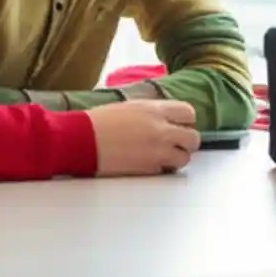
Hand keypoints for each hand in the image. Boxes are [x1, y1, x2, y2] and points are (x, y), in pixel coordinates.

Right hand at [86, 100, 200, 175]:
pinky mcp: (148, 169)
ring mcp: (157, 151)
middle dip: (187, 141)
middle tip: (177, 143)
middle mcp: (161, 130)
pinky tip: (149, 162)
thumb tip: (168, 118)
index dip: (186, 120)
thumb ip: (154, 112)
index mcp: (156, 110)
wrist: (82, 140)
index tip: (180, 124)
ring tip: (164, 155)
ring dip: (177, 157)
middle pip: (193, 138)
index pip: (189, 113)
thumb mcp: (131, 106)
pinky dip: (162, 167)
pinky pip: (166, 170)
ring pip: (185, 158)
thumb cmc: (99, 121)